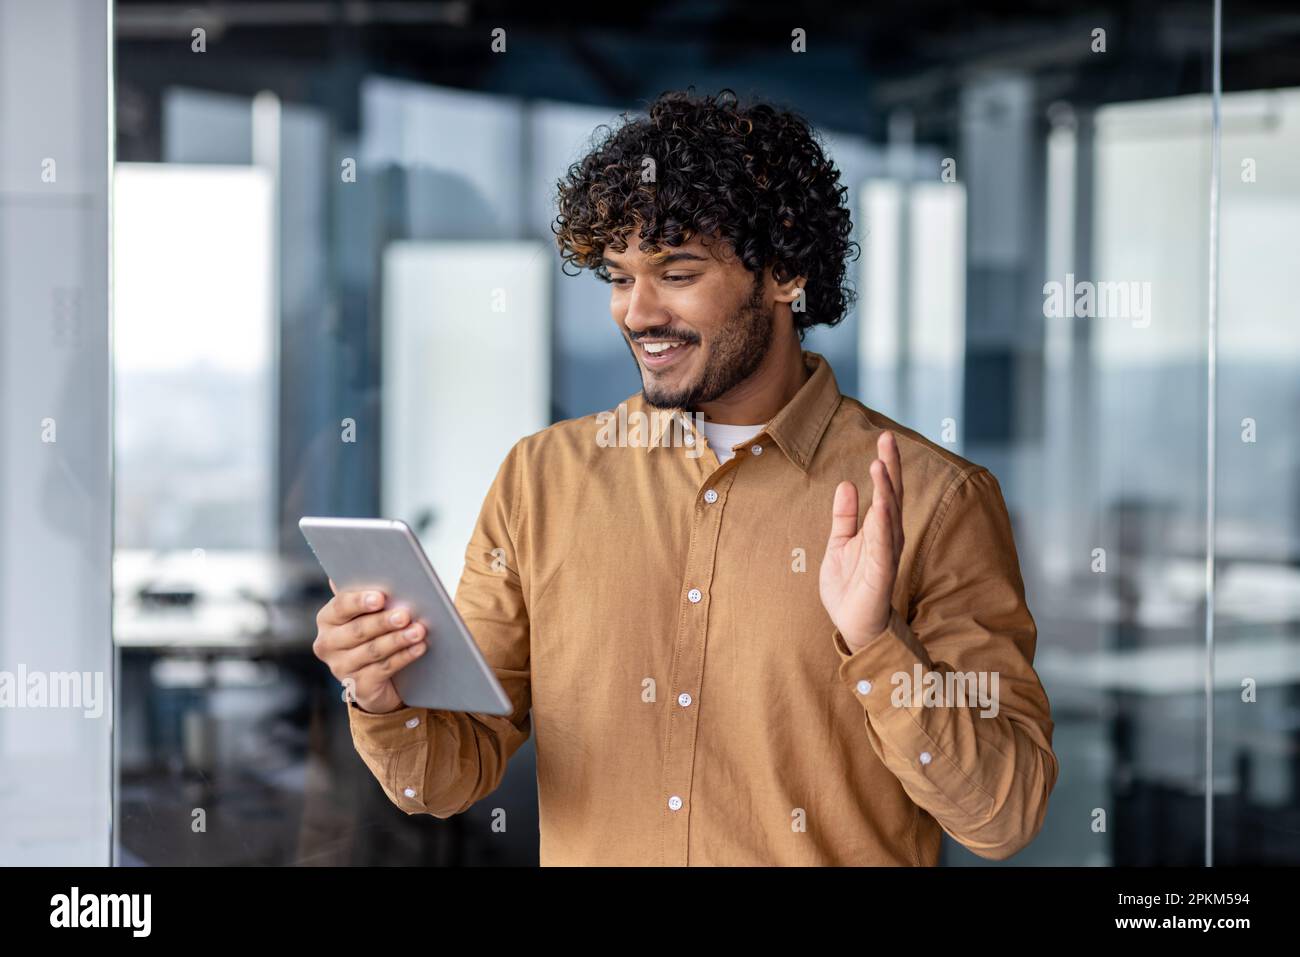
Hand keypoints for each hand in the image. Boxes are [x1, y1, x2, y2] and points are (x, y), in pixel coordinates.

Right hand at [312, 579, 428, 713]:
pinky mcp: (358, 687)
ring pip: (372, 651)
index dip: (360, 601)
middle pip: (358, 631)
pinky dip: (403, 657)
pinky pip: (383, 669)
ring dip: (398, 640)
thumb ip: (370, 594)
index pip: (341, 606)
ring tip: (419, 630)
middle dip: (384, 622)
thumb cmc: (378, 633)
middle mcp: (327, 644)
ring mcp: (340, 668)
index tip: (381, 597)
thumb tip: (368, 563)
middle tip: (406, 614)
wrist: (381, 677)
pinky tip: (419, 647)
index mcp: (328, 618)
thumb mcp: (372, 613)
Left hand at [819, 431, 904, 652]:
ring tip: (880, 466)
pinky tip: (880, 506)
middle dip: (890, 467)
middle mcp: (887, 537)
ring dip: (886, 491)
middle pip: (891, 496)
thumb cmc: (850, 586)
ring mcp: (886, 554)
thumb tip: (846, 484)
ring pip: (889, 516)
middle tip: (888, 439)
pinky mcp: (881, 573)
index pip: (885, 491)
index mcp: (878, 528)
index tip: (885, 438)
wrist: (852, 624)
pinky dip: (882, 525)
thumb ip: (844, 517)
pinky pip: (883, 546)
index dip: (886, 464)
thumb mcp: (839, 544)